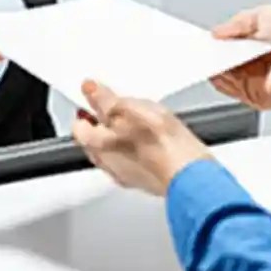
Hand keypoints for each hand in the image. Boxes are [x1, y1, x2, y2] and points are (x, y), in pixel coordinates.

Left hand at [71, 80, 213, 196]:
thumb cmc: (164, 146)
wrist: (191, 176)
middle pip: (96, 141)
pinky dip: (140, 149)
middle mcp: (108, 164)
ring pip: (116, 151)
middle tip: (119, 107)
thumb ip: (107, 100)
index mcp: (98, 145)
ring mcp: (127, 175)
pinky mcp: (147, 180)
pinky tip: (155, 140)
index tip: (97, 96)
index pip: (79, 127)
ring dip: (123, 135)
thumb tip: (90, 90)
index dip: (87, 109)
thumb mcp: (133, 110)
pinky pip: (135, 160)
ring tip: (142, 121)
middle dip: (104, 123)